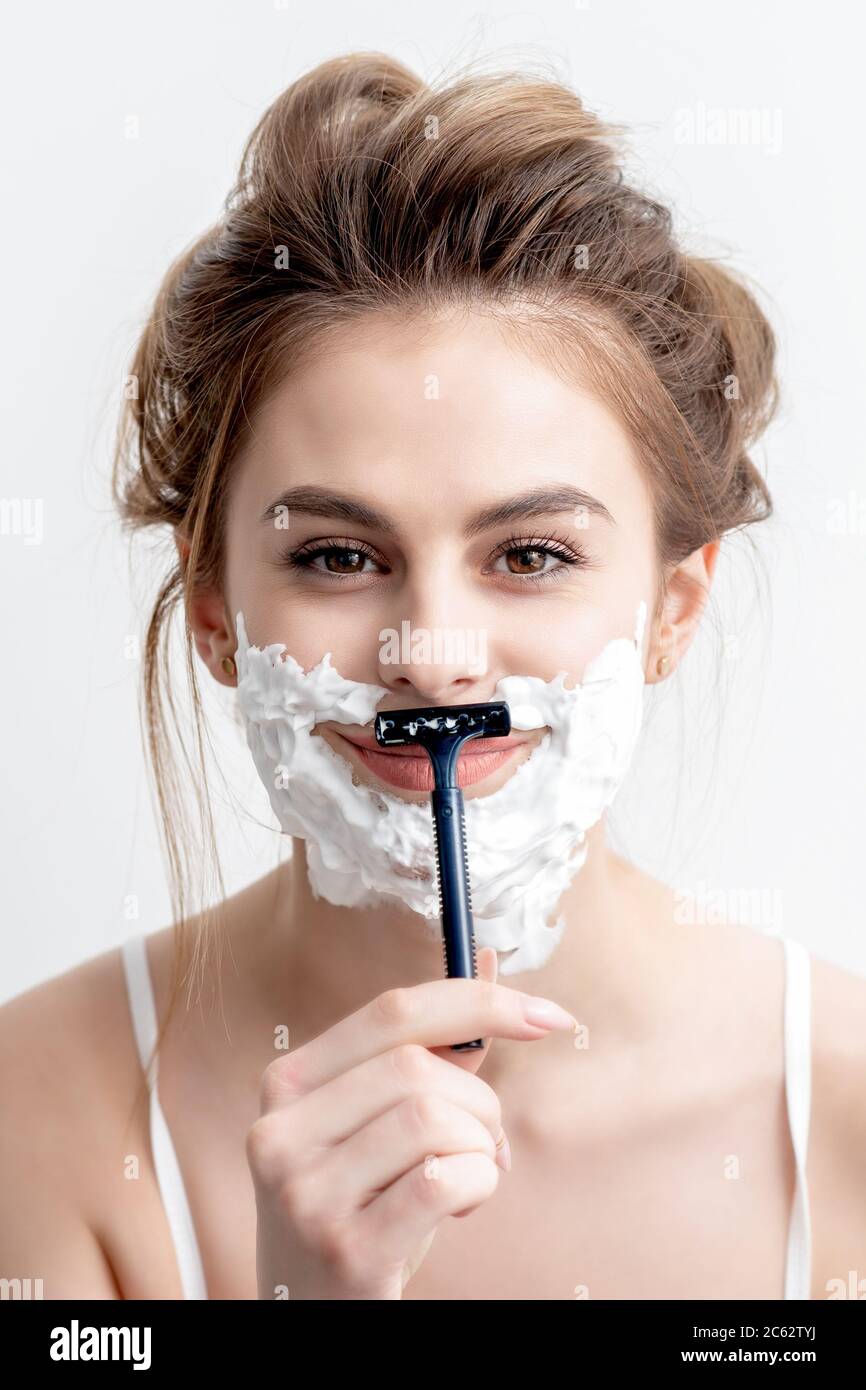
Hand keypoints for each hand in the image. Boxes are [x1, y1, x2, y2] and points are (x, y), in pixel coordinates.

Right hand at [246, 947, 576, 1298]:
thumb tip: (491, 963)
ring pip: (434, 1119)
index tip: (549, 1017)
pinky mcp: (344, 1249)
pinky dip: (478, 1186)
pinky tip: (463, 1206)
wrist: (309, 1312)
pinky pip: (444, 1182)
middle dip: (480, 1103)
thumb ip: (433, 1052)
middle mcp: (281, 1131)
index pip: (392, 1011)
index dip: (479, 1002)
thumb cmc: (361, 1204)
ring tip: (468, 1177)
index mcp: (288, 1083)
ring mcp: (305, 1192)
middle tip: (483, 1141)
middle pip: (418, 1066)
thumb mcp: (376, 1125)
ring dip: (480, 1148)